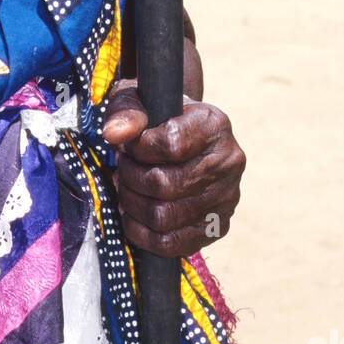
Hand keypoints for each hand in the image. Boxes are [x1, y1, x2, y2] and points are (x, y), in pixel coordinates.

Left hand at [102, 79, 244, 257]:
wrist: (184, 136)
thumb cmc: (157, 115)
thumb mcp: (139, 99)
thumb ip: (127, 110)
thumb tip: (115, 134)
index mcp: (214, 125)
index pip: (171, 144)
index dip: (138, 148)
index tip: (129, 145)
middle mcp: (228, 163)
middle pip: (164, 185)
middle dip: (130, 177)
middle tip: (122, 167)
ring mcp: (226, 199)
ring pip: (164, 216)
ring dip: (132, 203)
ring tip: (127, 186)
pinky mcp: (217, 227)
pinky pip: (171, 244)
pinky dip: (142, 232)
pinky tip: (133, 212)